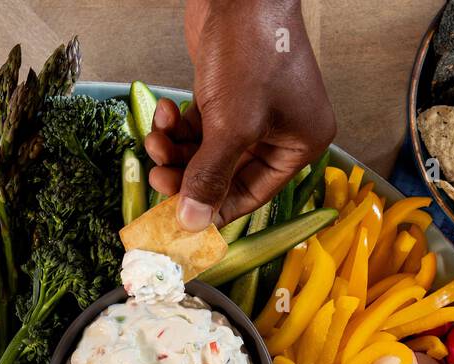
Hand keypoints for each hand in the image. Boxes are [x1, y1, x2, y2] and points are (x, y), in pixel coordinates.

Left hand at [145, 0, 334, 230]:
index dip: (213, 208)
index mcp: (298, 144)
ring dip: (175, 150)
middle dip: (187, 175)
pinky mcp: (226, 95)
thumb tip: (193, 222)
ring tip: (155, 139)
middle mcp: (278, 132)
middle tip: (158, 176)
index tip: (178, 219)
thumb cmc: (253, 51)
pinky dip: (177, 125)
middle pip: (223, 175)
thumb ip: (211, 176)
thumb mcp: (233, 125)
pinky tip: (164, 111)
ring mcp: (251, 113)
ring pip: (205, 152)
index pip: (251, 194)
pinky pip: (197, 127)